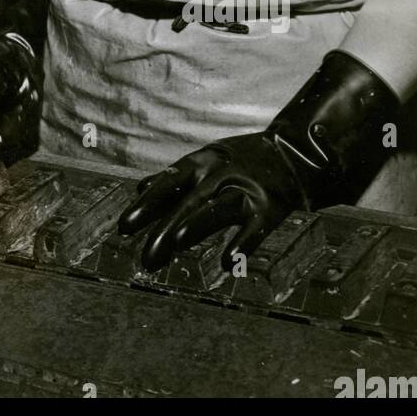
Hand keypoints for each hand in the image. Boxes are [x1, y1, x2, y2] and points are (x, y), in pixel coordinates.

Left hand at [117, 134, 300, 272]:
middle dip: (165, 228)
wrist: (291, 152)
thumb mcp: (205, 160)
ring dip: (198, 223)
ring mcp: (246, 190)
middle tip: (145, 257)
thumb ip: (174, 177)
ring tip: (178, 242)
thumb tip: (139, 189)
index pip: (168, 183)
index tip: (125, 227)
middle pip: (188, 201)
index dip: (147, 205)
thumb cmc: (239, 160)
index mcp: (200, 162)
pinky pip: (254, 228)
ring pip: (219, 208)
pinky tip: (228, 263)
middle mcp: (220, 174)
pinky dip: (242, 244)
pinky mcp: (270, 208)